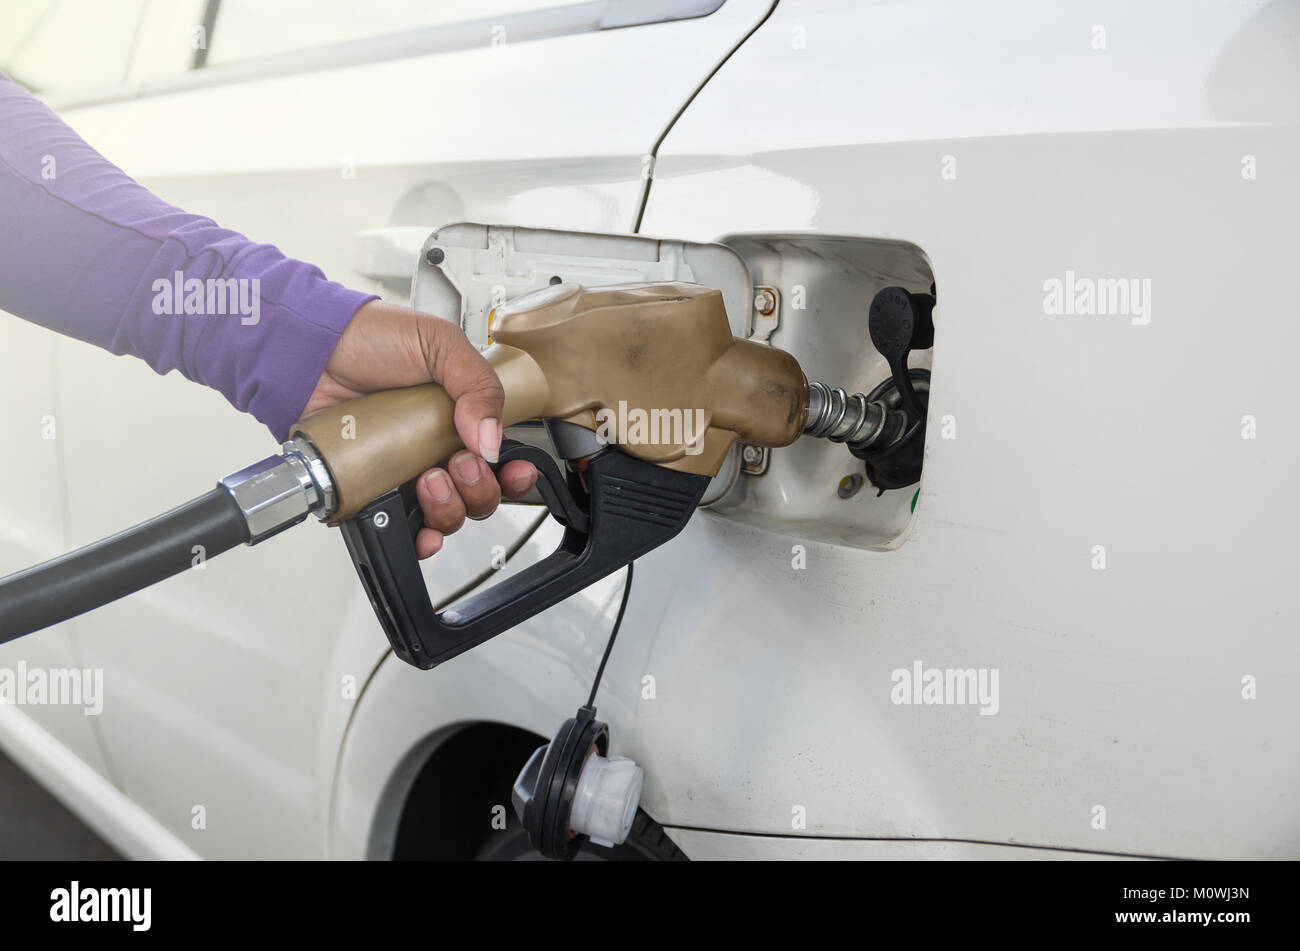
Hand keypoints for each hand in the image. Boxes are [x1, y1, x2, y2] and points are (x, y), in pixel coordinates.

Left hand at [303, 300, 537, 557]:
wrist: (310, 348)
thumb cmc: (370, 338)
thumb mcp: (439, 343)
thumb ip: (477, 385)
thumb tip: (490, 441)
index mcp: (462, 419)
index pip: (501, 461)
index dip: (515, 476)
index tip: (514, 470)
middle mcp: (436, 451)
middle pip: (478, 497)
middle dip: (479, 489)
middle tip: (459, 463)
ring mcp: (404, 474)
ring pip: (445, 518)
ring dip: (448, 509)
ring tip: (427, 478)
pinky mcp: (370, 491)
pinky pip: (399, 530)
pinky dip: (417, 540)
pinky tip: (419, 530)